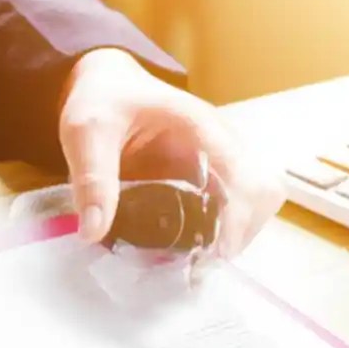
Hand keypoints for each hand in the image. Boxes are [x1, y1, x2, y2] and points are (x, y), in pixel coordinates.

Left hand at [57, 48, 283, 256]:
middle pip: (263, 193)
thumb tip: (93, 232)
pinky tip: (188, 246)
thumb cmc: (102, 100)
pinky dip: (221, 229)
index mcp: (201, 127)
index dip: (236, 220)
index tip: (210, 256)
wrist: (106, 83)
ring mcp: (220, 158)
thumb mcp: (85, 132)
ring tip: (194, 260)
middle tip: (197, 264)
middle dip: (239, 233)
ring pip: (256, 202)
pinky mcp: (210, 173)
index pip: (244, 176)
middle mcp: (222, 143)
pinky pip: (233, 204)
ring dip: (234, 234)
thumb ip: (91, 178)